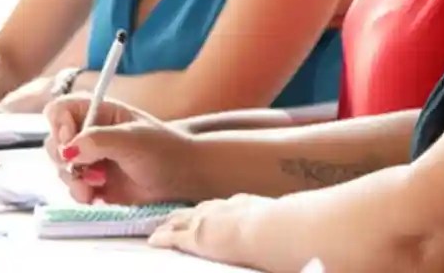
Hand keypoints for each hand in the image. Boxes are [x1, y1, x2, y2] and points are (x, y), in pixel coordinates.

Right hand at [43, 94, 202, 204]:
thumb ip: (98, 141)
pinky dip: (78, 193)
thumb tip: (68, 151)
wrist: (183, 178)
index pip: (60, 110)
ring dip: (72, 179)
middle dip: (63, 158)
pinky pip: (72, 188)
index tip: (70, 139)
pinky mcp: (93, 183)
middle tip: (82, 168)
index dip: (58, 124)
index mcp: (97, 112)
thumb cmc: (163, 150)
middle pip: (54, 141)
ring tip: (94, 186)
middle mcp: (89, 134)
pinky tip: (95, 196)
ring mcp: (90, 159)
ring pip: (60, 168)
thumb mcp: (131, 139)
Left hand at [148, 193, 274, 267]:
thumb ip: (280, 221)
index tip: (207, 210)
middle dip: (187, 212)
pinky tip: (153, 240)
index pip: (224, 206)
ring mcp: (208, 220)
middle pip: (200, 209)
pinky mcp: (196, 238)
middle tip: (175, 215)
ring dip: (171, 222)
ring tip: (161, 225)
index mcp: (245, 204)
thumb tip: (291, 228)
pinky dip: (163, 237)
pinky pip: (174, 237)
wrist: (269, 229)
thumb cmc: (283, 227)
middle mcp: (223, 208)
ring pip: (183, 220)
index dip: (212, 209)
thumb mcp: (281, 218)